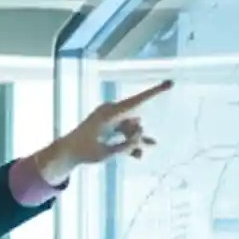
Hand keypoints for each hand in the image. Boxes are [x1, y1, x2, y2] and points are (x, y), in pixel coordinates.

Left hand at [36, 79, 172, 182]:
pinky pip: (125, 131)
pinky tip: (138, 156)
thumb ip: (126, 146)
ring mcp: (111, 118)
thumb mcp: (107, 153)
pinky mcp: (110, 125)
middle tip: (121, 150)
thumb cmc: (84, 152)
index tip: (170, 83)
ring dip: (135, 141)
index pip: (137, 101)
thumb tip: (141, 138)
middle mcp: (111, 112)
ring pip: (131, 128)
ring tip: (139, 156)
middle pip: (134, 121)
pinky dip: (130, 142)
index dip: (154, 92)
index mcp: (110, 114)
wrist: (67, 152)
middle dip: (137, 136)